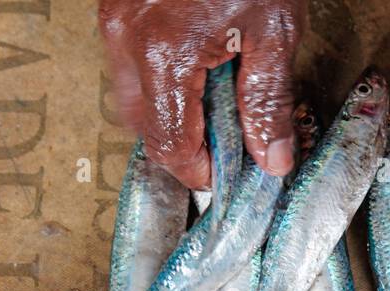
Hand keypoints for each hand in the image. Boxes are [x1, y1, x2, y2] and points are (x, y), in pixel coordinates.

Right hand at [99, 0, 306, 188]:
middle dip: (182, 143)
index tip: (228, 173)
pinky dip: (161, 78)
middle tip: (225, 142)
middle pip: (144, 126)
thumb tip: (271, 159)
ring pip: (133, 95)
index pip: (170, 144)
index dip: (200, 170)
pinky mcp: (116, 3)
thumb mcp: (275, 31)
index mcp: (166, 53)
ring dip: (170, 111)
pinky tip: (198, 67)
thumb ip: (269, 103)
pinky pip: (130, 61)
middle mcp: (127, 38)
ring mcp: (115, 18)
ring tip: (215, 101)